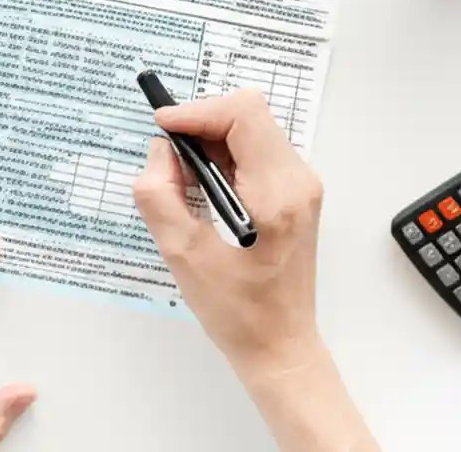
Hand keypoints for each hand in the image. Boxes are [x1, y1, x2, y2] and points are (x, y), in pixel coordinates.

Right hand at [133, 89, 378, 451]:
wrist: (281, 348)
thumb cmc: (239, 314)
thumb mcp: (184, 256)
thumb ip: (161, 197)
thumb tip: (159, 153)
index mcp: (278, 193)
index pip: (243, 115)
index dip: (197, 112)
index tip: (161, 129)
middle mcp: (299, 180)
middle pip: (249, 116)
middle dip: (201, 125)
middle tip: (168, 157)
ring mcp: (301, 186)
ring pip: (251, 131)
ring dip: (211, 142)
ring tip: (181, 178)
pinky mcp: (295, 195)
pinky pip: (256, 153)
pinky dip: (224, 157)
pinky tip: (202, 188)